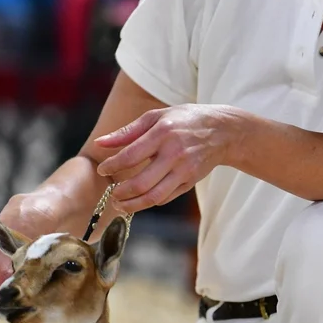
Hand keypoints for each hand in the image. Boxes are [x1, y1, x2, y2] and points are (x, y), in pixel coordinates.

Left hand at [94, 105, 232, 212]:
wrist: (222, 131)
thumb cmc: (185, 120)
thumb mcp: (156, 117)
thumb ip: (127, 132)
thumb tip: (100, 143)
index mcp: (163, 134)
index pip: (131, 156)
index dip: (112, 166)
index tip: (102, 170)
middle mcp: (174, 154)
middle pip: (141, 183)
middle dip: (121, 192)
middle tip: (111, 193)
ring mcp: (184, 170)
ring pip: (154, 196)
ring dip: (133, 205)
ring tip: (120, 204)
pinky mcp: (190, 181)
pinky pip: (166, 197)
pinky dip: (149, 202)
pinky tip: (139, 199)